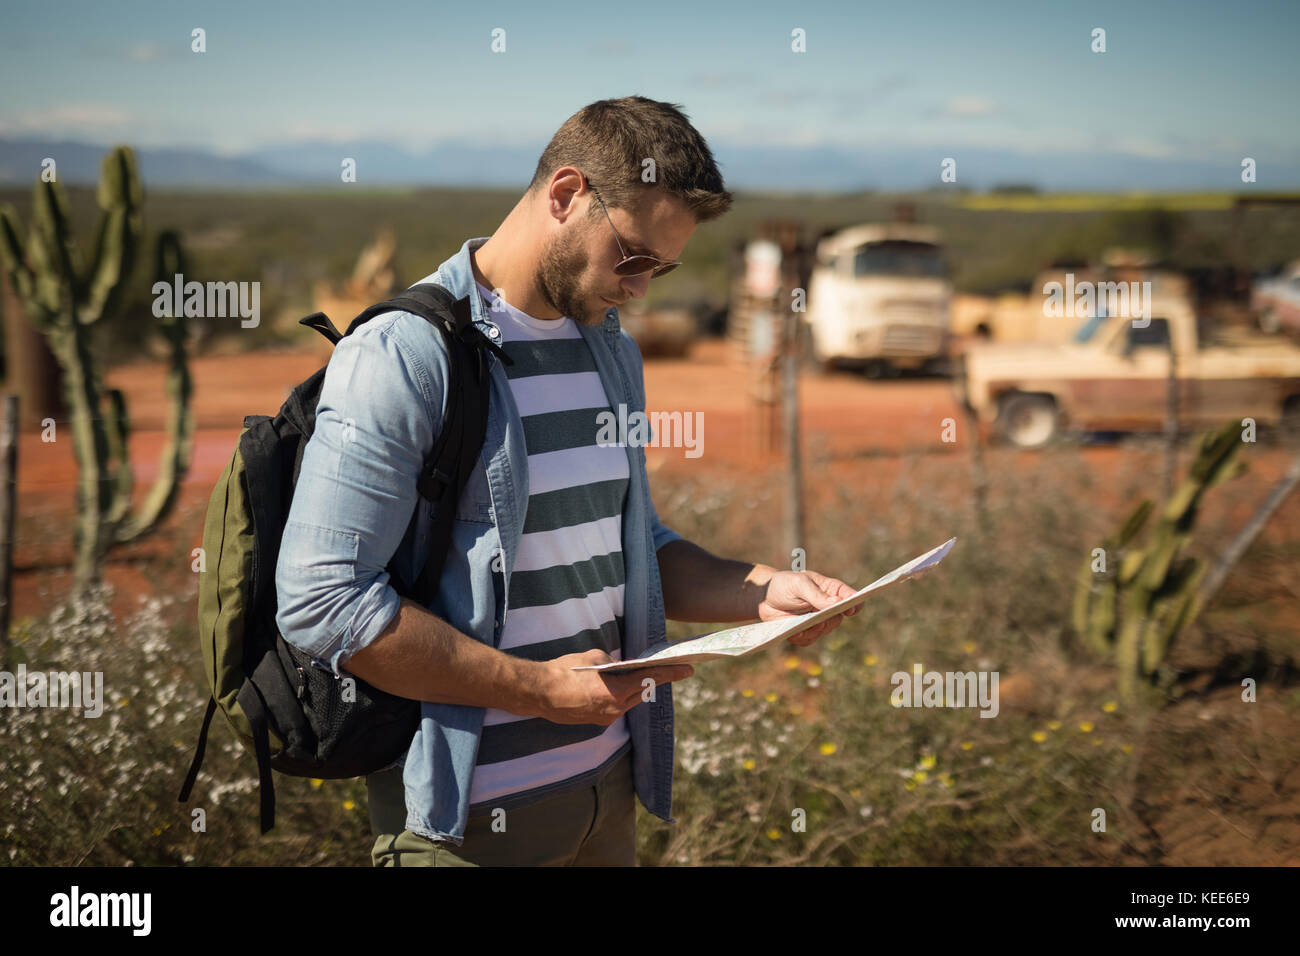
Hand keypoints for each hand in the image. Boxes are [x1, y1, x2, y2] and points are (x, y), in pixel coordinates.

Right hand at [534, 649, 693, 724]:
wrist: (540, 693)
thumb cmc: (565, 671)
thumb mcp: (593, 658)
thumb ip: (612, 663)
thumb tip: (619, 666)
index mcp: (616, 691)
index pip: (650, 679)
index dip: (671, 673)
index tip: (688, 669)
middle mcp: (615, 709)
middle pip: (643, 692)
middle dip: (658, 680)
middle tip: (675, 669)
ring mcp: (606, 718)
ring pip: (630, 701)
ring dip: (638, 689)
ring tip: (649, 676)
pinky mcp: (597, 722)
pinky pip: (617, 707)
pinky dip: (622, 696)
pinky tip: (621, 686)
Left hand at [758, 569, 859, 647]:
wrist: (763, 598)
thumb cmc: (783, 584)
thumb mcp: (799, 584)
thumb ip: (817, 595)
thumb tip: (838, 603)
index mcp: (831, 590)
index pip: (851, 597)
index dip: (855, 604)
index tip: (851, 609)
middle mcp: (827, 607)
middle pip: (839, 618)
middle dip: (829, 620)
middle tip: (820, 619)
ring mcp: (817, 621)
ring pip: (824, 630)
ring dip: (814, 628)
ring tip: (801, 623)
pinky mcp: (806, 633)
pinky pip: (809, 640)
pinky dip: (801, 636)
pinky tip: (793, 629)